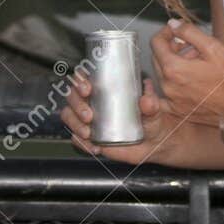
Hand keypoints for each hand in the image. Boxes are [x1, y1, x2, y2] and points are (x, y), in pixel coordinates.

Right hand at [59, 70, 189, 164]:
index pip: (86, 76)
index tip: (87, 89)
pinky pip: (76, 137)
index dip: (80, 80)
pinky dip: (80, 142)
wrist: (153, 145)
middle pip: (72, 95)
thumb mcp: (154, 111)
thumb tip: (147, 100)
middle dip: (76, 104)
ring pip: (69, 115)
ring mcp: (90, 118)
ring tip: (88, 133)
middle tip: (89, 116)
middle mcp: (95, 100)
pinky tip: (94, 147)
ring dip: (75, 123)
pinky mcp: (89, 135)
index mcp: (108, 87)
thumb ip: (152, 105)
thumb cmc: (152, 120)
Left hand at [150, 19, 223, 130]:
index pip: (156, 43)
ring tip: (196, 64)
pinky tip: (184, 81)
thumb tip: (173, 24)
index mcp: (174, 68)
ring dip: (174, 64)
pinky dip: (170, 83)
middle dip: (171, 48)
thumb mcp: (213, 48)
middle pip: (158, 58)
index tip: (176, 30)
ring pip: (163, 73)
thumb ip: (189, 32)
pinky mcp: (176, 109)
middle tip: (191, 47)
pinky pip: (163, 95)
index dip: (165, 32)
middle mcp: (168, 85)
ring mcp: (171, 99)